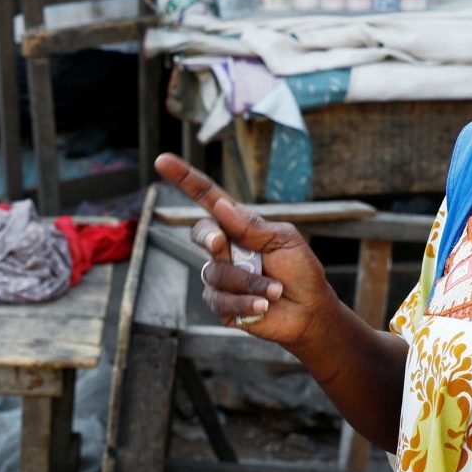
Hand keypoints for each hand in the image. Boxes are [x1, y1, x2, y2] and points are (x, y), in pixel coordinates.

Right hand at [154, 153, 337, 350]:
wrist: (309, 310)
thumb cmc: (300, 271)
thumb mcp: (283, 240)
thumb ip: (252, 226)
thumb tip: (221, 205)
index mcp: (238, 225)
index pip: (208, 198)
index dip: (184, 180)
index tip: (162, 160)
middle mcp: (224, 248)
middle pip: (201, 232)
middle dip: (209, 237)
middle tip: (221, 243)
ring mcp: (220, 276)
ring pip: (216, 272)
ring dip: (249, 282)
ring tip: (275, 290)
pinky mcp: (220, 303)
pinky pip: (220, 300)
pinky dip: (245, 302)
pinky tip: (263, 306)